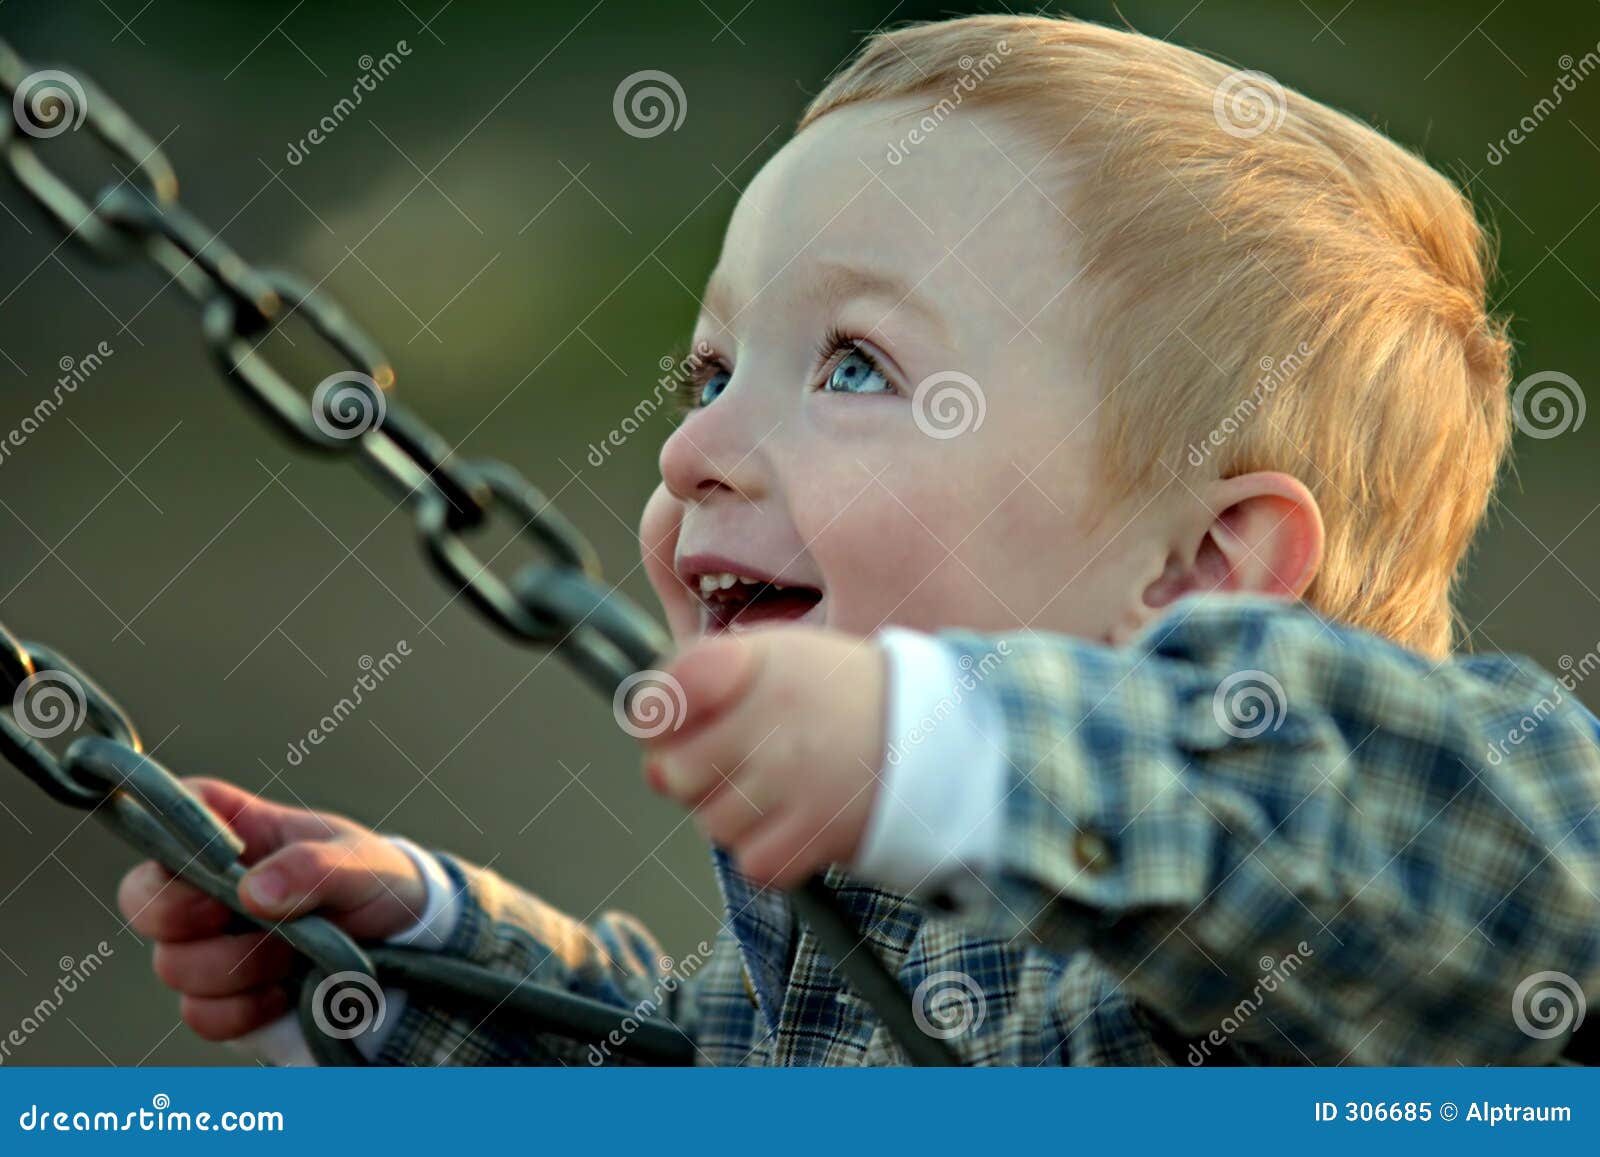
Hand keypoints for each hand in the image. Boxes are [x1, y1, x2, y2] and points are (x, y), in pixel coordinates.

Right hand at [115, 778, 424, 1041]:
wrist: (406, 952)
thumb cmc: (378, 885)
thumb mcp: (363, 864)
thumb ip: (314, 867)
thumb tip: (252, 891)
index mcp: (238, 829)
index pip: (172, 807)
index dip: (172, 828)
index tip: (218, 854)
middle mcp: (208, 885)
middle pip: (140, 896)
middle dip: (178, 913)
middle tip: (234, 914)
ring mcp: (209, 944)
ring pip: (172, 965)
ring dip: (239, 965)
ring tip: (296, 952)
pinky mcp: (221, 999)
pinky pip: (201, 1014)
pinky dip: (247, 1009)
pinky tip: (287, 991)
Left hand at [640, 627, 887, 888]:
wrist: (932, 731)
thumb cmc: (838, 692)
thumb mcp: (775, 652)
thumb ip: (702, 678)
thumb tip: (649, 746)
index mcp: (751, 664)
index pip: (660, 700)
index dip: (657, 719)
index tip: (676, 722)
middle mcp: (768, 720)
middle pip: (673, 774)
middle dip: (692, 774)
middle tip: (733, 762)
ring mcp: (793, 780)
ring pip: (712, 824)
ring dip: (734, 814)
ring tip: (777, 787)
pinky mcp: (816, 832)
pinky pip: (752, 862)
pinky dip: (767, 850)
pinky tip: (794, 820)